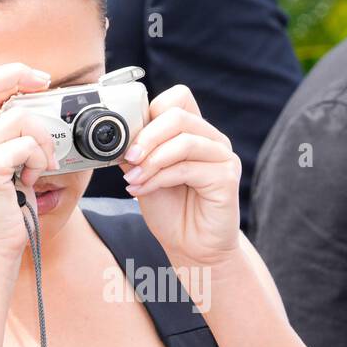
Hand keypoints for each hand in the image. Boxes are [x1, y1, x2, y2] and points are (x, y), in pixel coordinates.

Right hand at [0, 62, 60, 263]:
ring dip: (43, 139)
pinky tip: (32, 178)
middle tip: (47, 83)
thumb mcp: (10, 168)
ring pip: (19, 118)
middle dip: (20, 76)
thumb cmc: (7, 211)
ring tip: (42, 163)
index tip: (38, 78)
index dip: (9, 73)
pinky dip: (39, 160)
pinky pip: (26, 146)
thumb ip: (16, 141)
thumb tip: (43, 114)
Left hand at [120, 85, 241, 266]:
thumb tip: (120, 136)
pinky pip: (188, 167)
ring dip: (151, 160)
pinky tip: (144, 190)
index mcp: (195, 132)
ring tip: (134, 179)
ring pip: (183, 140)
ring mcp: (223, 157)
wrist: (191, 249)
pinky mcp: (227, 177)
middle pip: (178, 115)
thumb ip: (137, 152)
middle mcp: (213, 139)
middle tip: (128, 158)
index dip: (149, 112)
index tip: (128, 139)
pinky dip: (160, 177)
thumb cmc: (171, 212)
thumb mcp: (144, 175)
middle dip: (146, 136)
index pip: (177, 98)